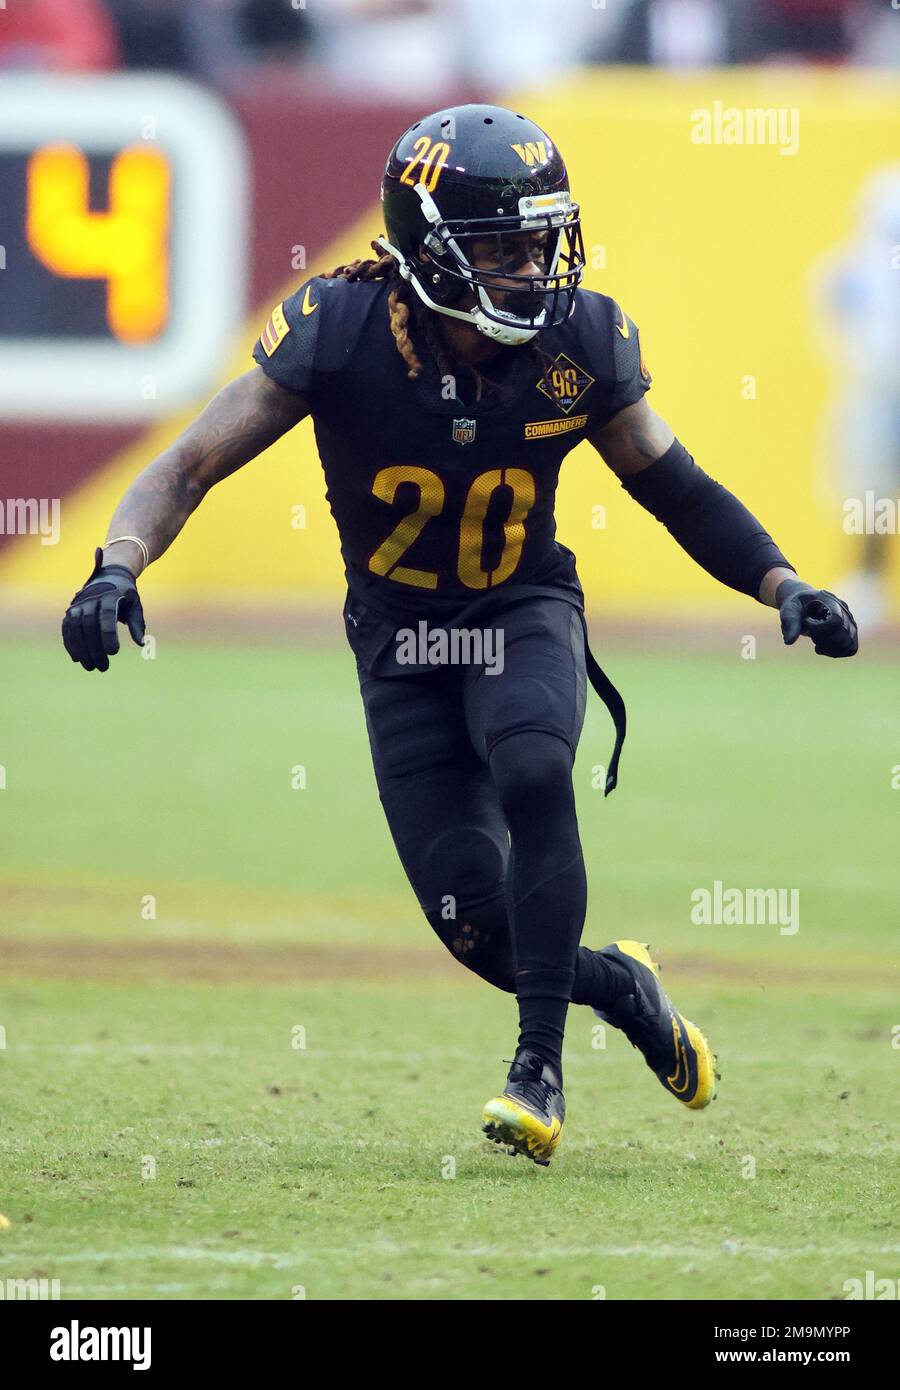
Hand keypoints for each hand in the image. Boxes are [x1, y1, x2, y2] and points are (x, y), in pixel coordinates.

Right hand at [62, 547, 145, 671]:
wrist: (109, 575)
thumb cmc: (126, 594)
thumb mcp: (136, 605)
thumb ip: (138, 624)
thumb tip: (142, 643)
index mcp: (110, 596)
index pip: (107, 616)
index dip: (108, 634)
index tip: (113, 652)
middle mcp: (91, 598)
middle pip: (89, 625)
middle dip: (94, 648)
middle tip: (103, 668)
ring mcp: (79, 604)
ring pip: (76, 628)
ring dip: (81, 649)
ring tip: (90, 667)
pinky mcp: (71, 610)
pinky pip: (67, 628)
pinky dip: (70, 643)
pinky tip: (77, 658)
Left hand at [776, 578, 857, 657]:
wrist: (805, 604)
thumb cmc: (796, 607)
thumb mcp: (789, 611)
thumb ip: (790, 624)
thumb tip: (789, 642)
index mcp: (831, 602)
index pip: (836, 621)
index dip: (819, 628)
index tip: (806, 623)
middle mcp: (845, 612)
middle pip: (843, 635)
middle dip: (822, 639)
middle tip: (811, 632)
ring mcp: (850, 623)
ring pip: (848, 644)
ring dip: (829, 647)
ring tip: (816, 639)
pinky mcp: (850, 633)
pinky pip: (850, 649)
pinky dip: (835, 652)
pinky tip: (821, 646)